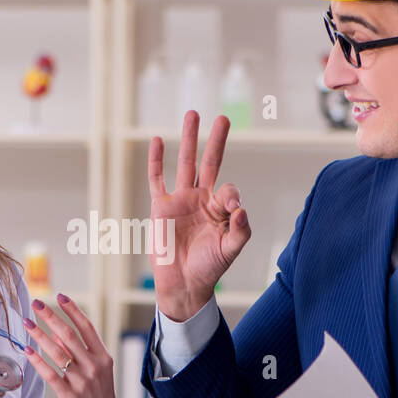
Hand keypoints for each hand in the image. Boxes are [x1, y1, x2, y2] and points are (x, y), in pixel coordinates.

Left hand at [23, 293, 120, 397]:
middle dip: (51, 316)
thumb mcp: (98, 370)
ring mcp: (82, 381)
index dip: (72, 310)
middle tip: (36, 304)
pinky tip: (28, 350)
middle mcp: (94, 366)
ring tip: (27, 323)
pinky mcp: (69, 395)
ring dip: (40, 334)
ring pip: (58, 352)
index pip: (87, 327)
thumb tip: (60, 332)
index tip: (60, 296)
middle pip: (69, 335)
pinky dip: (38, 360)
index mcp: (103, 356)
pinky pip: (50, 373)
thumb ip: (82, 351)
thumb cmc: (98, 395)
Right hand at [148, 111, 250, 320]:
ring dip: (189, 139)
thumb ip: (240, 229)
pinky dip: (157, 160)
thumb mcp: (231, 249)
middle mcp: (201, 199)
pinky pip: (157, 179)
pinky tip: (159, 140)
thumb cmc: (209, 267)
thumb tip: (240, 208)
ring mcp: (180, 200)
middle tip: (222, 118)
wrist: (183, 283)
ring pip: (185, 163)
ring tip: (192, 114)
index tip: (231, 212)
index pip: (228, 190)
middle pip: (209, 163)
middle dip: (215, 140)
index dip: (231, 197)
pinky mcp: (161, 207)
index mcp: (219, 209)